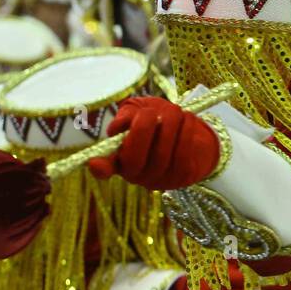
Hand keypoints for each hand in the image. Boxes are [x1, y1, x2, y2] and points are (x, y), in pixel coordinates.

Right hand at [88, 96, 220, 189]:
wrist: (196, 130)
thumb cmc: (160, 118)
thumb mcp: (139, 110)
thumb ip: (127, 115)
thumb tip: (118, 128)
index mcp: (119, 158)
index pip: (105, 169)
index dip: (99, 168)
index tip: (95, 163)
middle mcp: (136, 174)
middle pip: (133, 160)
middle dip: (142, 130)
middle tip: (150, 112)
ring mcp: (159, 179)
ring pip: (160, 156)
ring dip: (168, 127)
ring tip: (173, 110)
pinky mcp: (182, 178)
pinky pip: (182, 157)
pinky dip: (185, 133)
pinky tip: (187, 119)